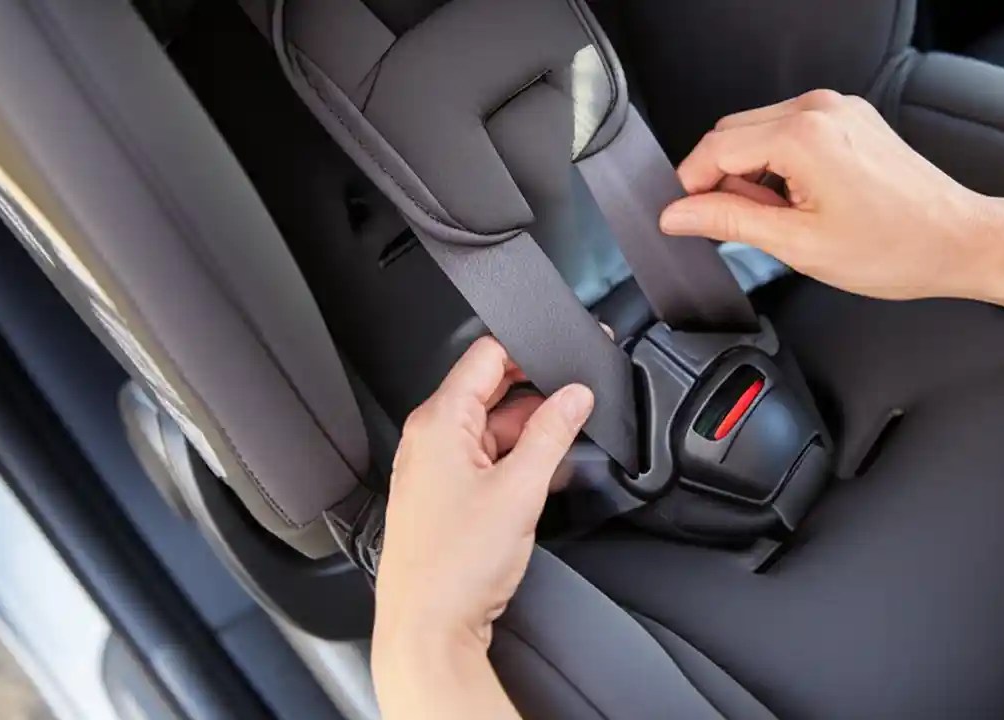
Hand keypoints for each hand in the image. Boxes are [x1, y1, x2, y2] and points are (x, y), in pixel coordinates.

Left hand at [372, 336, 592, 718]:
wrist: (427, 629)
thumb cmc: (454, 567)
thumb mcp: (520, 489)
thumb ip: (552, 433)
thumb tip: (574, 396)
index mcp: (437, 422)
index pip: (486, 356)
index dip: (530, 349)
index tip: (565, 354)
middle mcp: (427, 439)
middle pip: (489, 391)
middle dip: (535, 393)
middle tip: (576, 402)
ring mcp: (433, 469)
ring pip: (489, 428)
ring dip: (527, 431)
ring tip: (562, 450)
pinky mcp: (442, 497)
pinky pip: (482, 460)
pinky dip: (513, 460)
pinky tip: (540, 477)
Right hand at [659, 89, 991, 300]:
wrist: (960, 241)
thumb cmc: (894, 248)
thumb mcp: (797, 245)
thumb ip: (728, 222)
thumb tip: (678, 214)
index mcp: (802, 135)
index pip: (714, 148)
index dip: (691, 187)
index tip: (685, 219)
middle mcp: (819, 109)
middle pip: (732, 134)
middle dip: (722, 180)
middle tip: (740, 227)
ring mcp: (837, 110)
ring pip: (759, 133)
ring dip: (753, 174)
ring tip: (783, 219)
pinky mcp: (850, 119)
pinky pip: (790, 133)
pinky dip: (780, 166)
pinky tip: (801, 202)